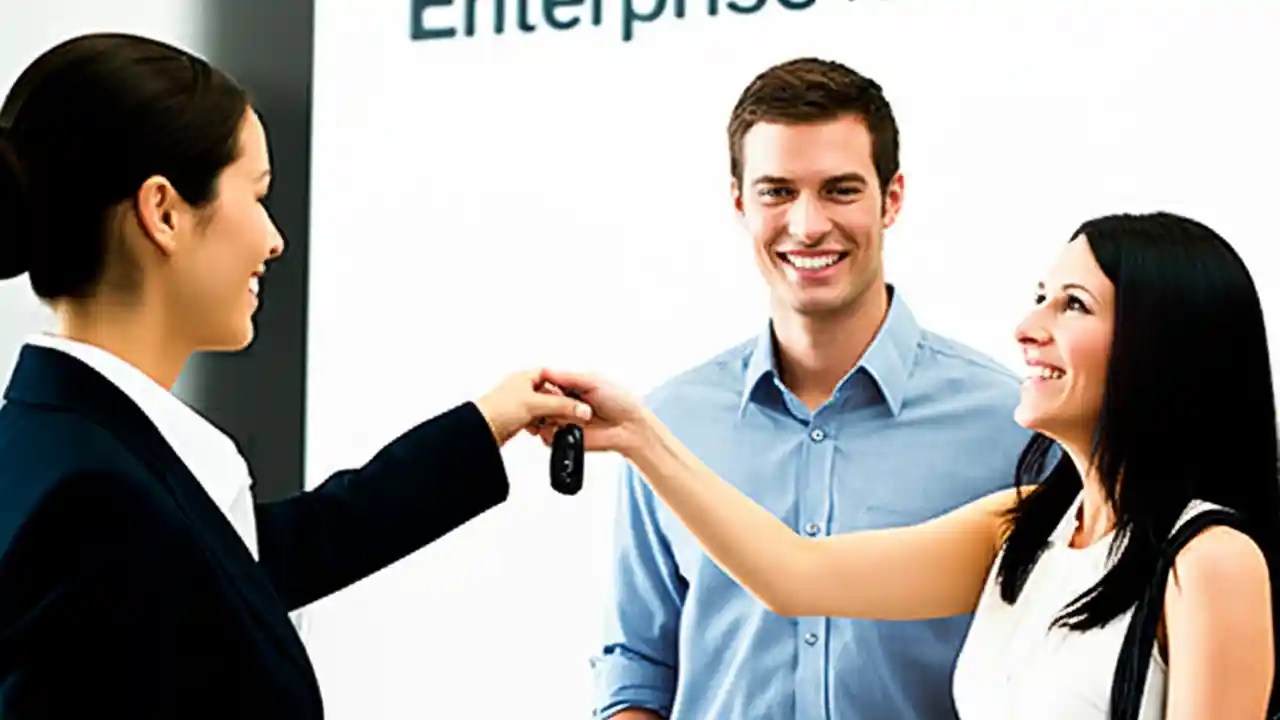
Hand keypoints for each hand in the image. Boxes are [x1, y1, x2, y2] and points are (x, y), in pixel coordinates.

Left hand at [475, 369, 593, 444]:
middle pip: (548, 393)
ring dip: (549, 416)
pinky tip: (540, 430)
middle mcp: (521, 388)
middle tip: (568, 411)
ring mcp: (518, 404)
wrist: (479, 430)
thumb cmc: (496, 409)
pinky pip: (534, 420)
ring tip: (554, 422)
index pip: (550, 373)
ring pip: (542, 409)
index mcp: (524, 376)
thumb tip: (582, 409)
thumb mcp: (535, 404)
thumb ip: (562, 407)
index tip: (573, 391)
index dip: (562, 381)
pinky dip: (540, 425)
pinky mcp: (515, 419)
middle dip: (557, 404)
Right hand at [527, 369, 650, 456]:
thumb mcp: (594, 381)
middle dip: (547, 402)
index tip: (542, 385)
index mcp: (573, 387)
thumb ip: (568, 378)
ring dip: (554, 416)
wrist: (631, 428)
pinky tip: (569, 428)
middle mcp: (567, 404)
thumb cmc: (621, 401)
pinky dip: (554, 432)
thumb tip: (546, 370)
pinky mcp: (567, 438)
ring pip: (543, 418)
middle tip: (562, 403)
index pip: (547, 383)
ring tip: (573, 416)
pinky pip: (548, 436)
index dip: (542, 384)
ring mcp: (566, 421)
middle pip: (541, 401)